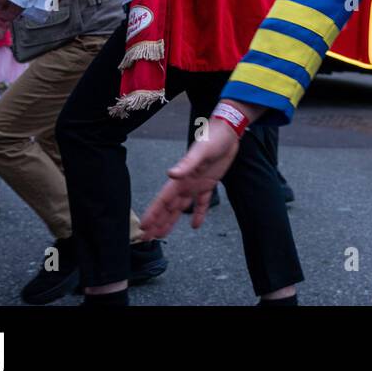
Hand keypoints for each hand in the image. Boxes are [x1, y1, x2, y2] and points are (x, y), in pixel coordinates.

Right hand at [141, 116, 241, 237]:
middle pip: (169, 206)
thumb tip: (171, 174)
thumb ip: (186, 164)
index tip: (144, 226)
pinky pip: (202, 202)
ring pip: (182, 207)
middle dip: (158, 222)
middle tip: (148, 237)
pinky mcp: (209, 183)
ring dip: (172, 220)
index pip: (163, 199)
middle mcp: (186, 183)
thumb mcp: (200, 151)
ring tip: (162, 234)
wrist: (228, 132)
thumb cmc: (212, 138)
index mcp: (181, 178)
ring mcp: (197, 184)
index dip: (153, 213)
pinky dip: (199, 214)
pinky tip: (196, 226)